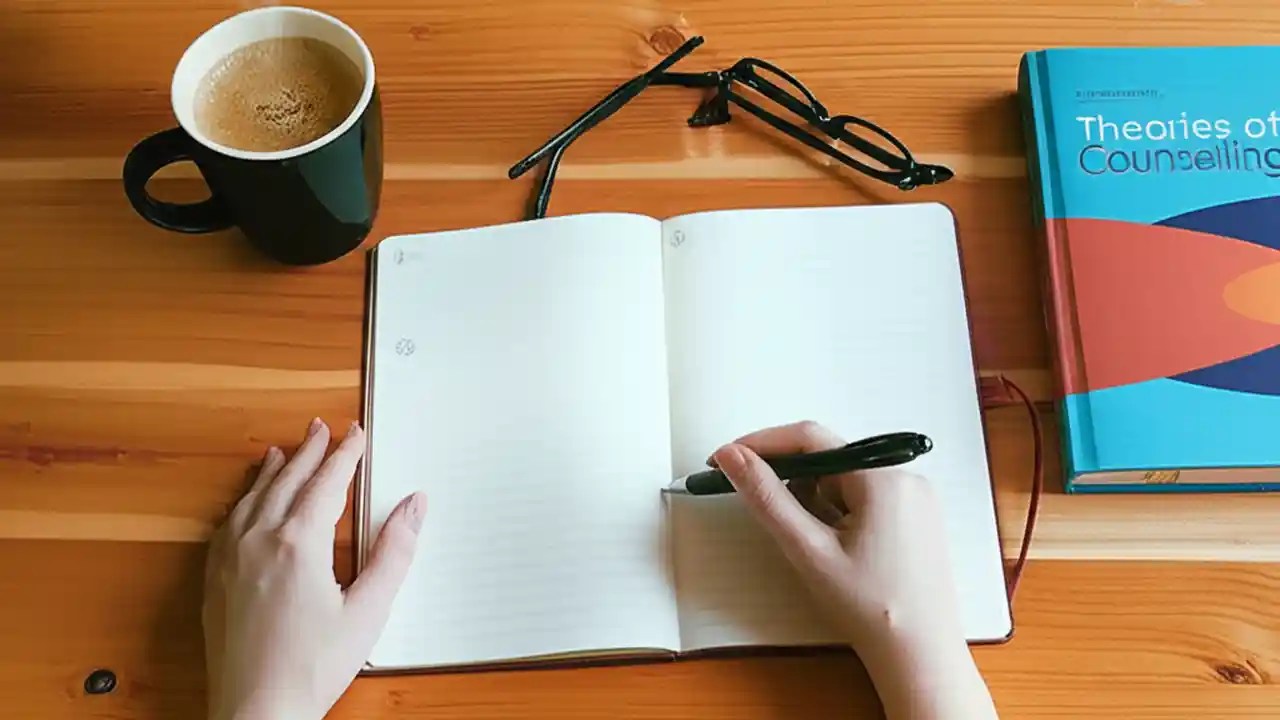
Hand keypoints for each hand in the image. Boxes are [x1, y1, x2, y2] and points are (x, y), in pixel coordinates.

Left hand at [204, 418, 425, 719]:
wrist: (257, 711)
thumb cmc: (312, 667)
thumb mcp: (369, 610)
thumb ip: (394, 552)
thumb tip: (414, 506)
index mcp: (299, 544)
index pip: (327, 483)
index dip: (345, 455)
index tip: (356, 434)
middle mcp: (258, 542)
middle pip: (287, 480)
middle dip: (308, 451)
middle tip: (320, 428)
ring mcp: (230, 559)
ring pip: (252, 497)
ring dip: (272, 470)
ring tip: (282, 451)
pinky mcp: (214, 580)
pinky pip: (227, 523)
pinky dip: (243, 500)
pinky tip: (247, 502)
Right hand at [713, 421, 996, 719]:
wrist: (920, 657)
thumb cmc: (870, 609)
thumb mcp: (808, 550)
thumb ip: (766, 497)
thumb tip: (731, 457)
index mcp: (883, 478)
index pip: (811, 438)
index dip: (762, 444)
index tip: (726, 459)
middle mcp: (906, 477)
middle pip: (829, 457)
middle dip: (788, 477)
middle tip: (755, 502)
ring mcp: (915, 497)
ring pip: (845, 478)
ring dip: (814, 498)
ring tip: (811, 545)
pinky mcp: (917, 517)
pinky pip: (866, 496)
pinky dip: (837, 510)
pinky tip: (835, 547)